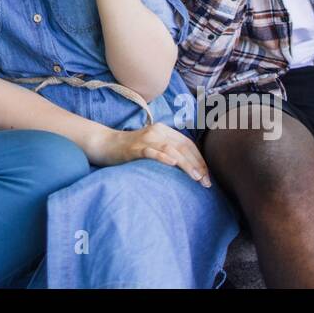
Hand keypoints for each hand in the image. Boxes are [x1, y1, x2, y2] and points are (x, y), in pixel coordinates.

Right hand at [89, 122, 211, 185]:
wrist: (105, 145)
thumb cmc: (131, 150)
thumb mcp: (154, 147)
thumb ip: (169, 151)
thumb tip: (190, 169)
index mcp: (164, 130)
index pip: (188, 144)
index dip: (200, 159)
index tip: (208, 176)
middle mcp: (157, 131)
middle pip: (182, 147)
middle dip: (197, 165)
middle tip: (206, 182)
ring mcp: (146, 139)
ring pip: (171, 149)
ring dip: (186, 164)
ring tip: (196, 177)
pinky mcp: (134, 147)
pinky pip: (151, 151)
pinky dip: (162, 157)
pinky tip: (172, 163)